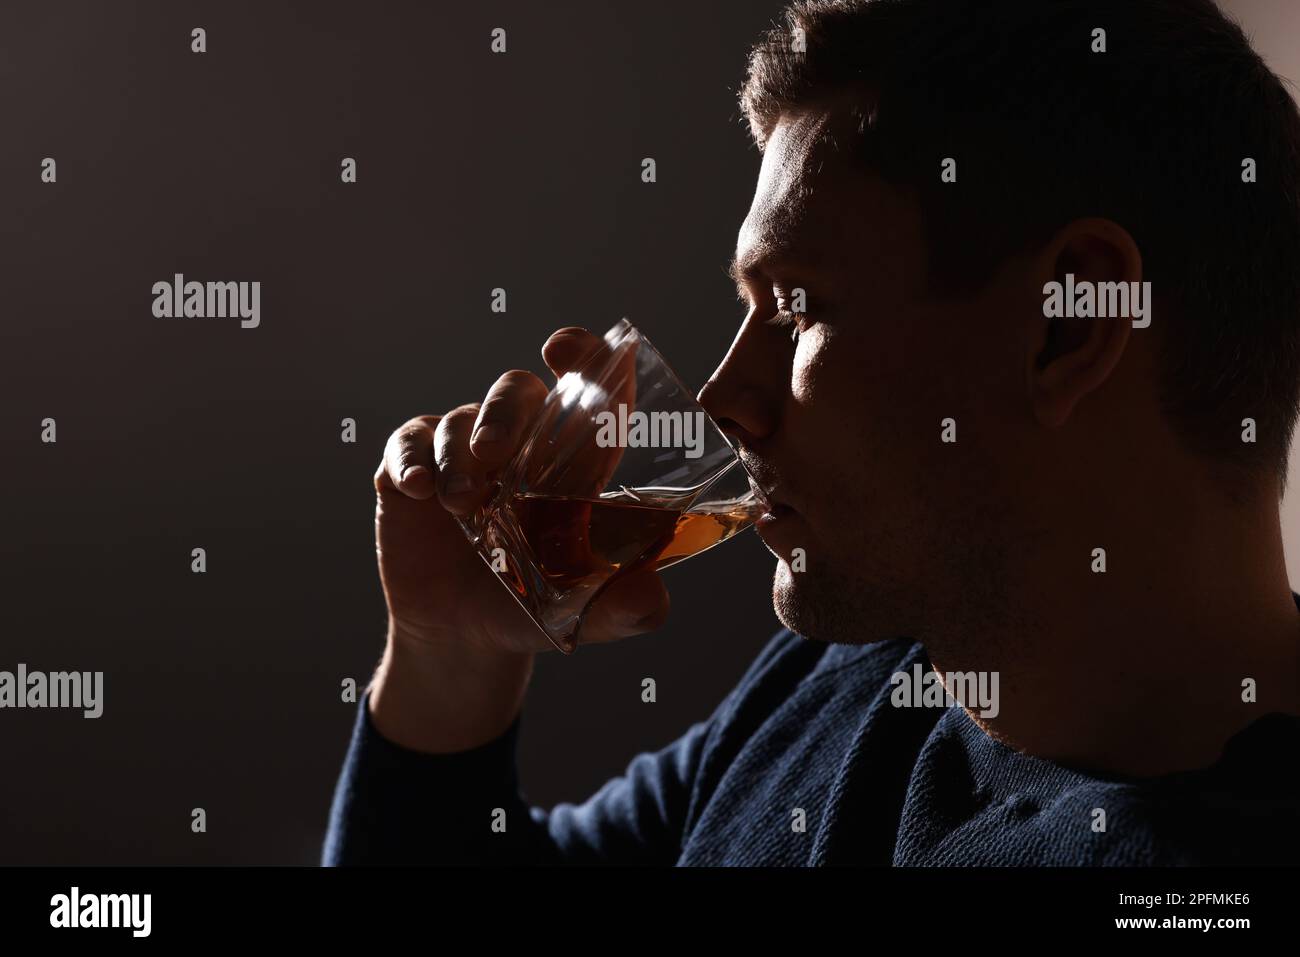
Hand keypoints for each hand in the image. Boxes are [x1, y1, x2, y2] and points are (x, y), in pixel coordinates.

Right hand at [373, 327, 670, 656]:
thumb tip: (652, 601)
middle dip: (504, 412)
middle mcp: (519, 444)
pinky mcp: (412, 471)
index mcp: (573, 461)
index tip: (563, 349)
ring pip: (461, 418)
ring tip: (460, 506)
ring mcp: (463, 454)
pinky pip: (409, 441)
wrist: (464, 639)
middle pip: (517, 391)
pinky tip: (418, 487)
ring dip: (457, 454)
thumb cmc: (535, 609)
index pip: (587, 387)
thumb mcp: (587, 614)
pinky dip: (410, 457)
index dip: (583, 356)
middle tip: (493, 454)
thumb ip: (624, 607)